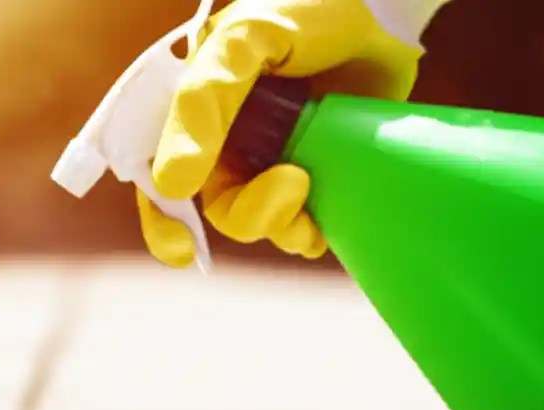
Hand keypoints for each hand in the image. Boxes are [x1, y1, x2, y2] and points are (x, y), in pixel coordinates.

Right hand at [139, 0, 443, 266]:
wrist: (384, 8)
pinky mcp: (317, 169)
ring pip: (262, 221)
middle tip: (294, 184)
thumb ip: (201, 103)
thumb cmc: (308, 10)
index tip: (183, 251)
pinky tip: (326, 219)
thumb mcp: (242, 41)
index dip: (163, 222)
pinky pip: (304, 222)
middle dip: (250, 215)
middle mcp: (229, 140)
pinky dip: (312, 232)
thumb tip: (171, 185)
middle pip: (219, 208)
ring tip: (314, 189)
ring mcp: (273, 157)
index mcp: (195, 113)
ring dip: (285, 225)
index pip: (159, 177)